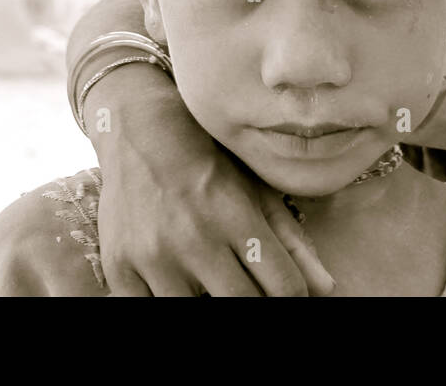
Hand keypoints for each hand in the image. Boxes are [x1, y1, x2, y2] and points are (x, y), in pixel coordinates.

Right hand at [96, 96, 336, 296]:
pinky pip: (147, 311)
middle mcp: (195, 239)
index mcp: (236, 216)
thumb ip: (292, 240)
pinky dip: (167, 302)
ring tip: (209, 278)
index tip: (284, 290)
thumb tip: (327, 289)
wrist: (139, 131)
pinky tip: (177, 281)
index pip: (284, 287)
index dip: (291, 296)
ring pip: (193, 314)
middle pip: (242, 305)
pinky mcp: (118, 267)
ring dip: (206, 300)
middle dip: (253, 300)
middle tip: (245, 283)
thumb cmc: (208, 160)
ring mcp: (153, 256)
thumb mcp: (255, 189)